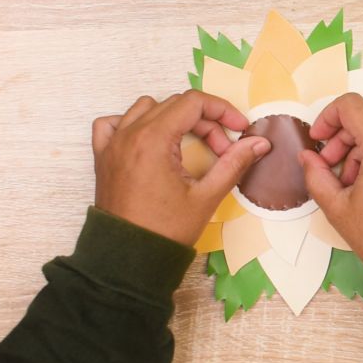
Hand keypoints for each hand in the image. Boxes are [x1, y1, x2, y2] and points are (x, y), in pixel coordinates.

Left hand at [92, 90, 270, 245]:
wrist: (128, 260)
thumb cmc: (164, 231)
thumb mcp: (206, 196)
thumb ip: (234, 163)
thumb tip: (259, 143)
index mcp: (154, 140)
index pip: (193, 102)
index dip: (223, 110)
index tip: (239, 128)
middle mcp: (129, 134)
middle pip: (175, 105)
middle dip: (206, 122)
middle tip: (223, 150)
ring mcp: (113, 144)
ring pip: (146, 108)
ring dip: (173, 118)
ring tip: (190, 145)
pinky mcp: (104, 157)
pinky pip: (113, 123)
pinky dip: (133, 123)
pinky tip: (149, 140)